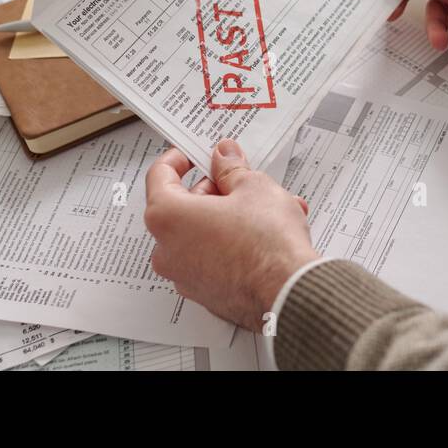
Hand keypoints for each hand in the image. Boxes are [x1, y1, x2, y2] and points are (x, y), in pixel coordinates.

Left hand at [144, 139, 319, 332]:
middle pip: (181, 207)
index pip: (159, 176)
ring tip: (266, 208)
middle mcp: (168, 251)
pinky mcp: (206, 294)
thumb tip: (224, 157)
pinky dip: (233, 243)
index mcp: (168, 217)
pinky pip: (213, 258)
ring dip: (229, 217)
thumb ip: (231, 168)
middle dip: (213, 191)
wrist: (289, 292)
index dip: (179, 159)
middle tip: (238, 180)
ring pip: (201, 234)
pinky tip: (264, 234)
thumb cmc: (267, 244)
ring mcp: (185, 276)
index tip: (194, 154)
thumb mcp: (253, 186)